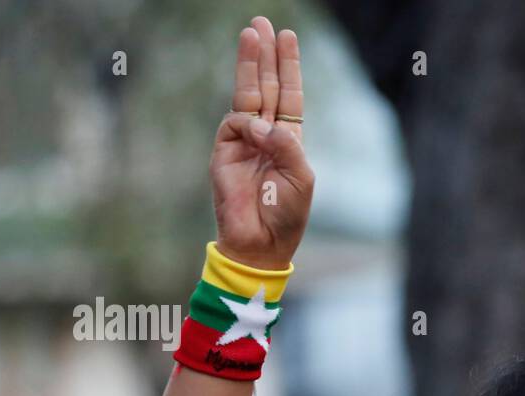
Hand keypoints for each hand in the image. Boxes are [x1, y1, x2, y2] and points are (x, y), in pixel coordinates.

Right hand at [212, 17, 313, 270]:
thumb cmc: (287, 214)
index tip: (287, 38)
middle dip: (264, 55)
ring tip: (251, 34)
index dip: (288, 68)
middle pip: (266, 87)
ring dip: (249, 65)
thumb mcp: (300, 176)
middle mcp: (265, 136)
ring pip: (246, 95)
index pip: (288, 96)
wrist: (261, 243)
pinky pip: (234, 123)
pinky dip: (247, 122)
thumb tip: (260, 122)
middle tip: (261, 23)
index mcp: (288, 141)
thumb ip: (286, 144)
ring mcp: (243, 142)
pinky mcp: (223, 152)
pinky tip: (256, 130)